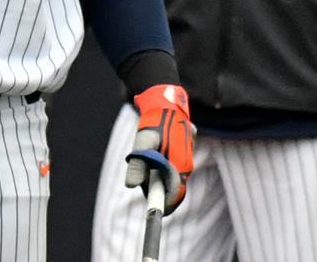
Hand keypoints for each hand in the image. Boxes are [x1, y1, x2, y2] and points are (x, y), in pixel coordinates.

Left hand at [125, 84, 195, 213]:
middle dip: (157, 188)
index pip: (176, 195)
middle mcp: (186, 166)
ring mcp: (185, 159)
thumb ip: (137, 165)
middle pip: (172, 187)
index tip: (157, 213)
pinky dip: (162, 164)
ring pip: (171, 177)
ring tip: (148, 156)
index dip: (166, 205)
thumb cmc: (155, 124)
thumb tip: (130, 185)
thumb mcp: (143, 144)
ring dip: (158, 174)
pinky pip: (172, 166)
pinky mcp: (181, 154)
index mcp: (180, 167)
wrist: (166, 103)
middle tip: (141, 180)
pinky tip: (156, 149)